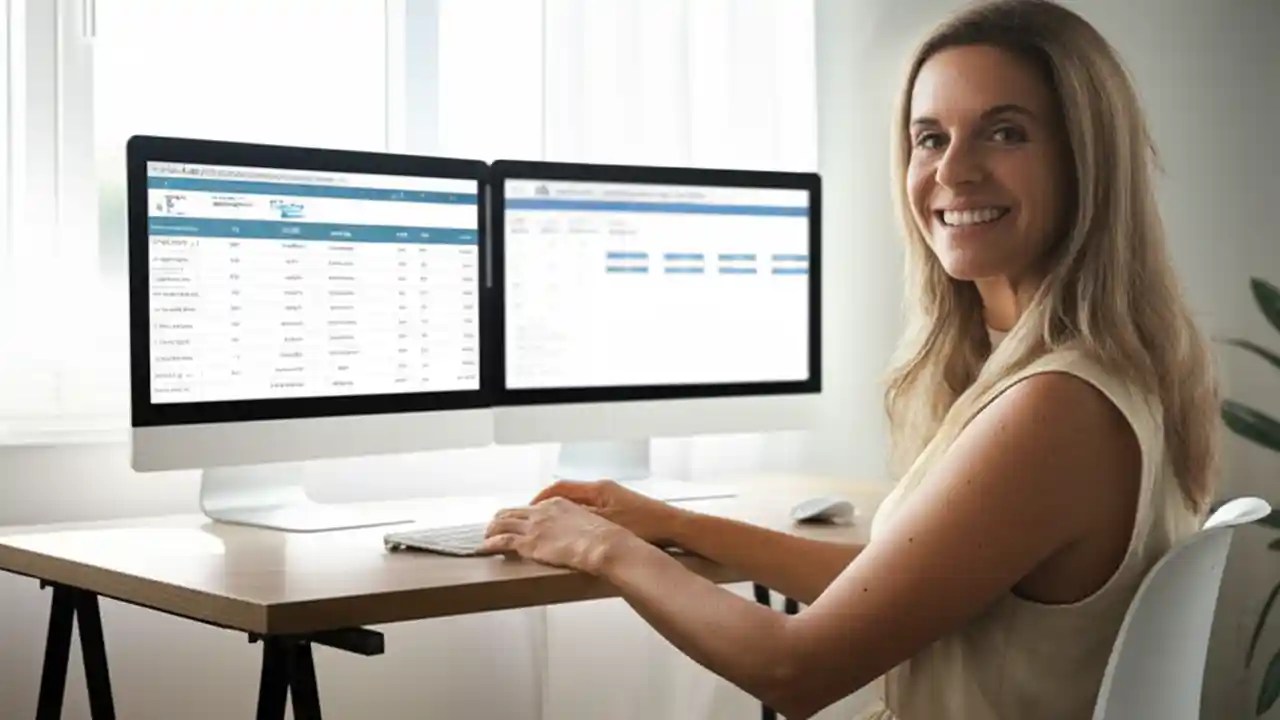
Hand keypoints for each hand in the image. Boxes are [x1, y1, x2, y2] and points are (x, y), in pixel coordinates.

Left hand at [480, 497, 636, 574]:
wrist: (603, 544)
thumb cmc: (602, 535)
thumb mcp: (589, 519)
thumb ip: (575, 520)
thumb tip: (573, 530)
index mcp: (556, 503)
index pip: (530, 506)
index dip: (520, 514)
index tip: (516, 520)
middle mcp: (541, 511)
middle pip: (511, 512)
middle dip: (500, 519)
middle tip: (494, 528)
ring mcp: (533, 527)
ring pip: (502, 524)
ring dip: (491, 531)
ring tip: (485, 538)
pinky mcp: (528, 543)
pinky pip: (501, 542)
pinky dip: (490, 544)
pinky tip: (484, 549)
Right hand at [531, 479, 687, 546]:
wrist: (673, 527)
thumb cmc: (645, 525)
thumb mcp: (607, 524)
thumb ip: (580, 520)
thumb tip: (555, 518)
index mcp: (598, 489)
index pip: (560, 487)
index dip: (541, 498)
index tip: (528, 509)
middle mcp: (603, 490)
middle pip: (568, 494)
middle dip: (550, 506)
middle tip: (535, 520)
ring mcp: (612, 499)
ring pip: (579, 504)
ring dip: (564, 514)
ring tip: (550, 529)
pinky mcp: (620, 510)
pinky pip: (591, 512)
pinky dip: (578, 520)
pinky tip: (576, 534)